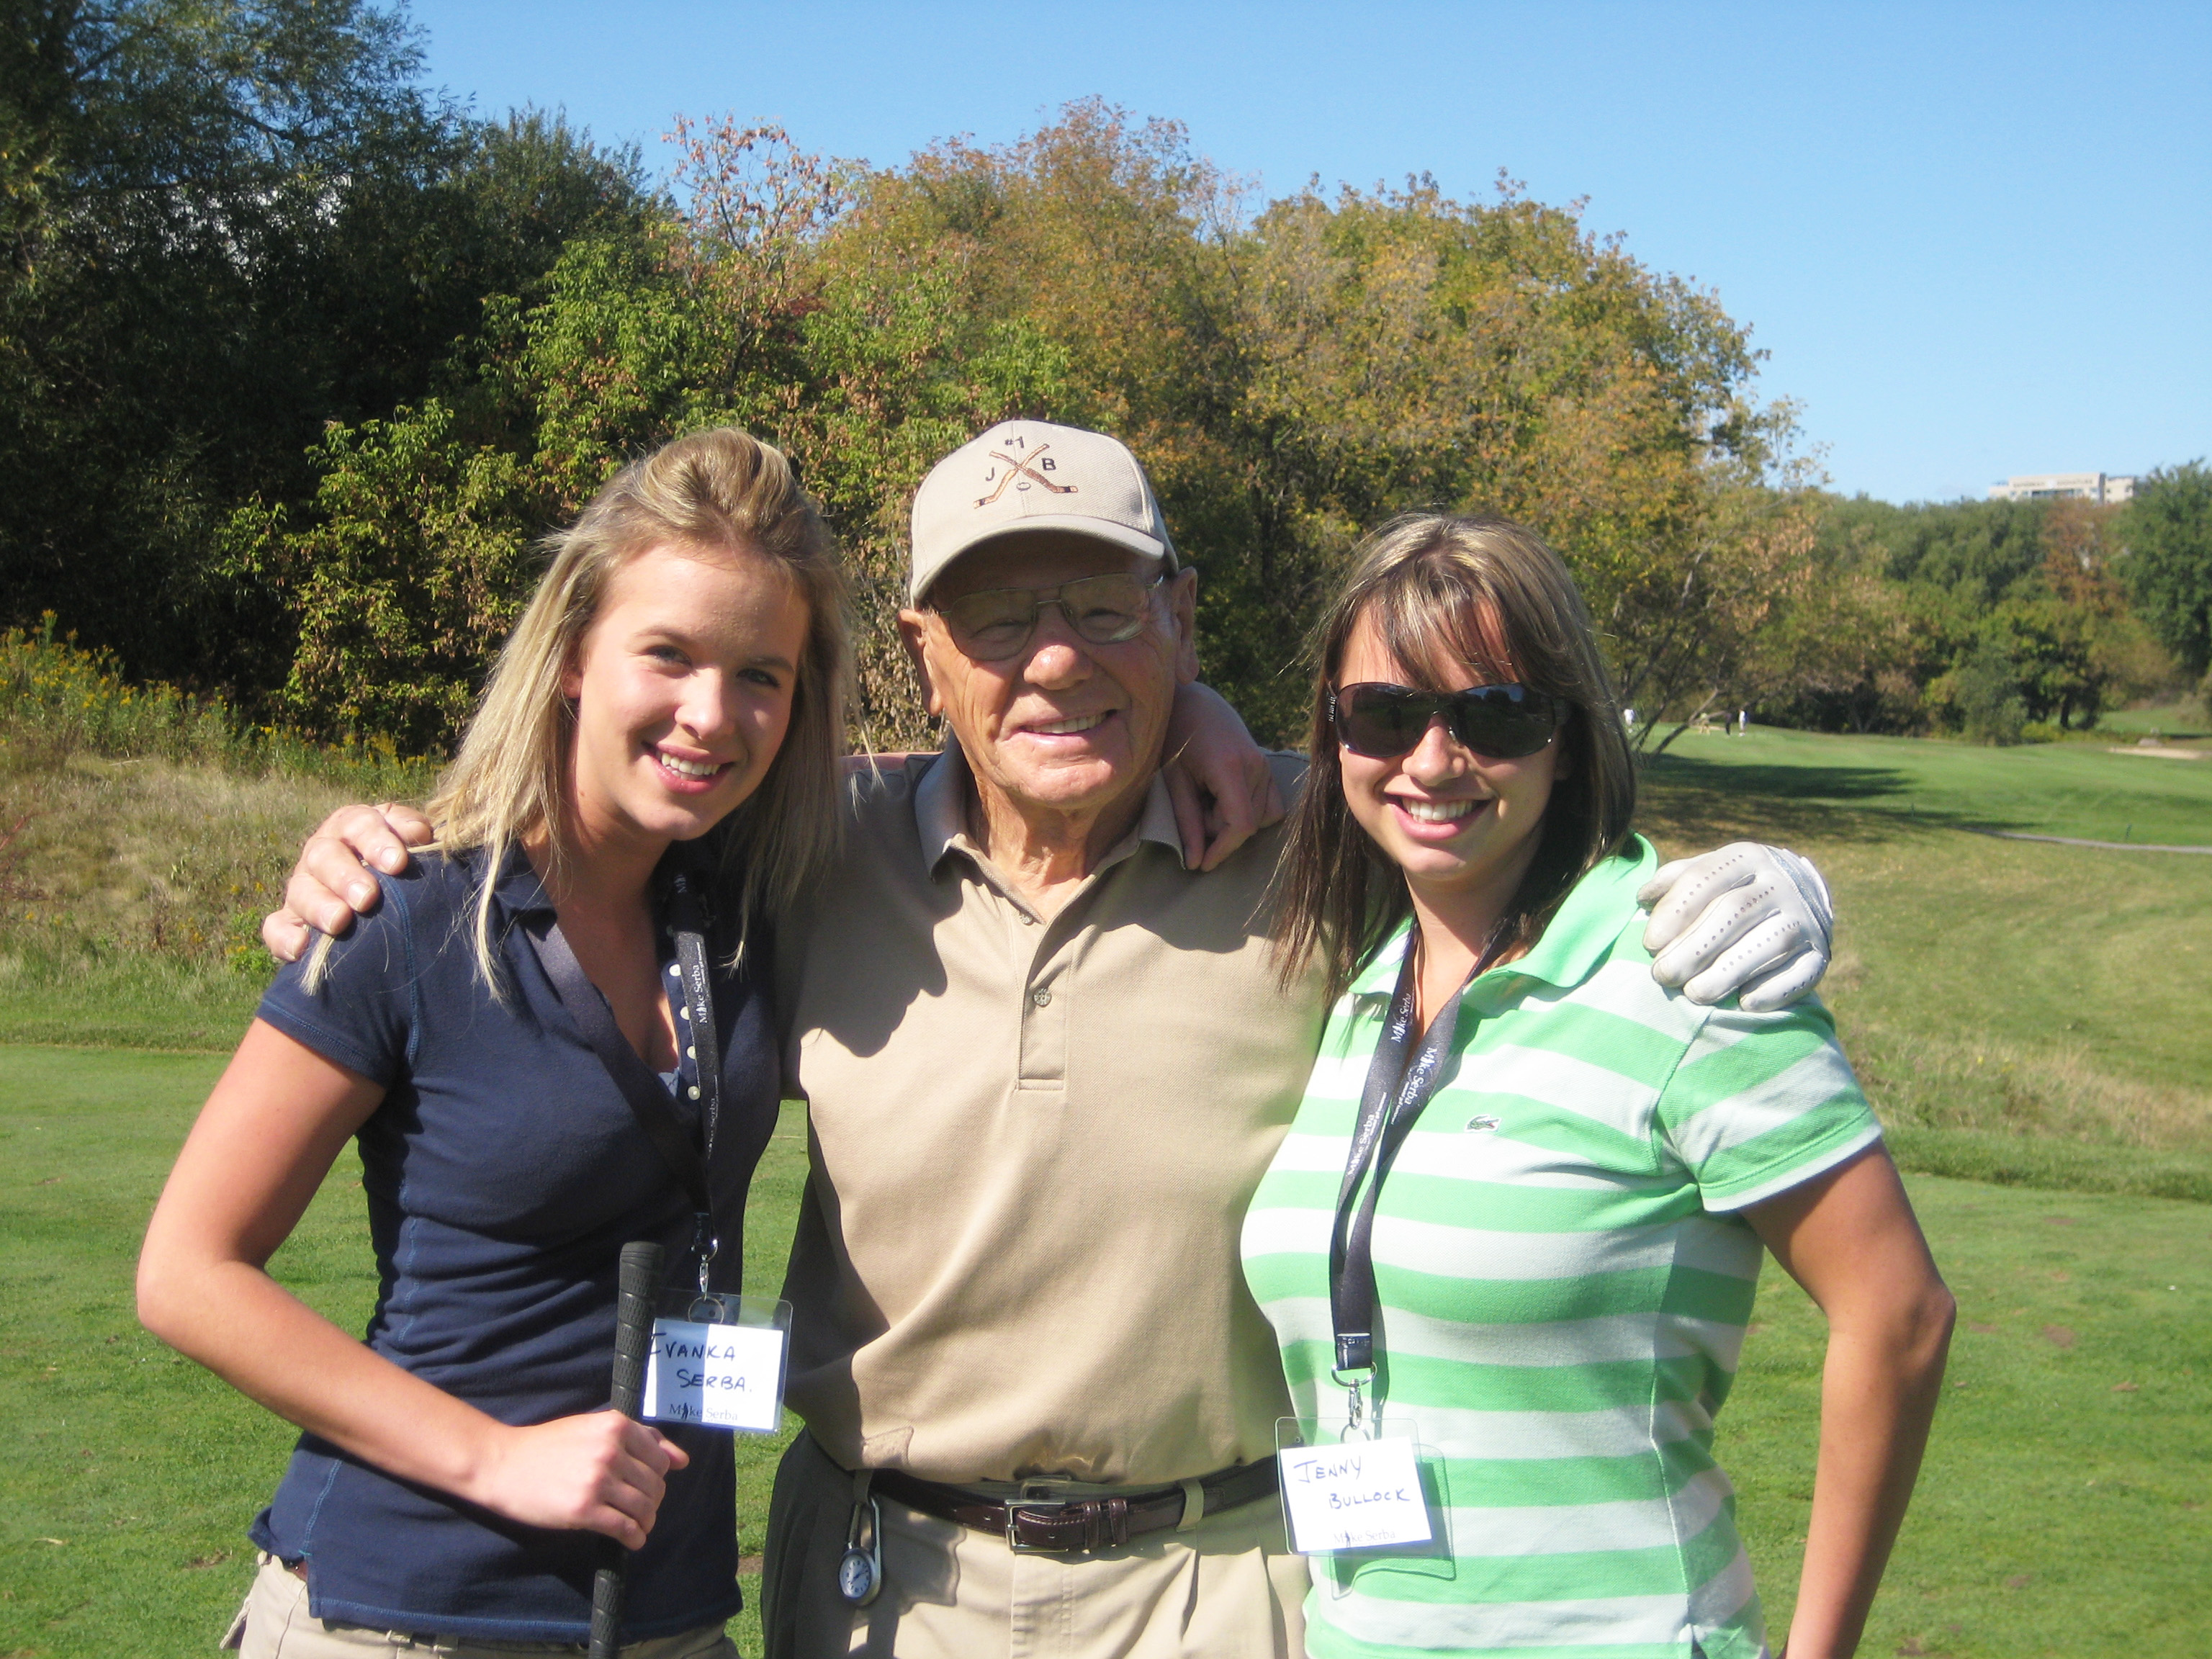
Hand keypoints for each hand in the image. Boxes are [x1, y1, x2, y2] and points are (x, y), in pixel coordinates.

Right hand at [261, 803, 434, 961]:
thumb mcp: (409, 836)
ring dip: (319, 906)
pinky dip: (284, 937)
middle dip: (345, 877)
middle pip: (325, 856)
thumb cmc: (401, 857)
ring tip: (339, 923)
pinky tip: (300, 949)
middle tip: (367, 898)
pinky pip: (277, 926)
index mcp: (352, 826)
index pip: (359, 825)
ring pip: (301, 891)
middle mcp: (322, 851)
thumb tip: (418, 833)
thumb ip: (412, 830)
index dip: (376, 841)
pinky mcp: (290, 918)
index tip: (397, 863)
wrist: (384, 882)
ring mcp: (303, 885)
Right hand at [468, 1410, 690, 1551]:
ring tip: (638, 1525)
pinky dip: (635, 1537)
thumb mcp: (595, 1429)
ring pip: (644, 1508)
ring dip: (646, 1522)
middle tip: (640, 1508)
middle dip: (652, 1501)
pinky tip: (631, 1540)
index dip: (656, 1476)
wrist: (503, 1463)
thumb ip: (641, 1440)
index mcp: (616, 1426)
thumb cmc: (550, 1446)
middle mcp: (611, 1451)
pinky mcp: (584, 1510)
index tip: (644, 1485)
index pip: (661, 1459)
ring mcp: (598, 1481)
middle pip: (655, 1485)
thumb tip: (683, 1460)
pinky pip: (625, 1528)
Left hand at [1163, 682, 1285, 870]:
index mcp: (1230, 767)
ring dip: (1233, 821)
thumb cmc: (1174, 737)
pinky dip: (1249, 811)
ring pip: (1260, 817)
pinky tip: (1224, 798)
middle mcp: (1256, 766)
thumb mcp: (1174, 782)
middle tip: (1193, 810)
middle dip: (1220, 832)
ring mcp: (1264, 764)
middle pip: (1249, 824)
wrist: (1191, 701)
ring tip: (1207, 800)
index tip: (1204, 865)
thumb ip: (1187, 823)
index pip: (1241, 825)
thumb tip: (1196, 863)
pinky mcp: (1266, 764)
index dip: (1223, 850)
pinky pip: (1269, 804)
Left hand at [1638, 843, 1832, 1010]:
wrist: (1802, 897)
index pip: (1705, 878)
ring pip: (1769, 944)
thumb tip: (1641, 898)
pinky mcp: (1821, 952)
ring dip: (1728, 973)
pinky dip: (1774, 991)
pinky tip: (1744, 1003)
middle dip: (1694, 949)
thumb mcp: (1708, 872)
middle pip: (1734, 913)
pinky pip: (1802, 973)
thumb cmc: (1735, 889)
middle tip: (1663, 976)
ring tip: (1694, 994)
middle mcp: (1780, 882)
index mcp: (1747, 857)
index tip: (1649, 944)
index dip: (1675, 911)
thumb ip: (1674, 880)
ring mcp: (1806, 917)